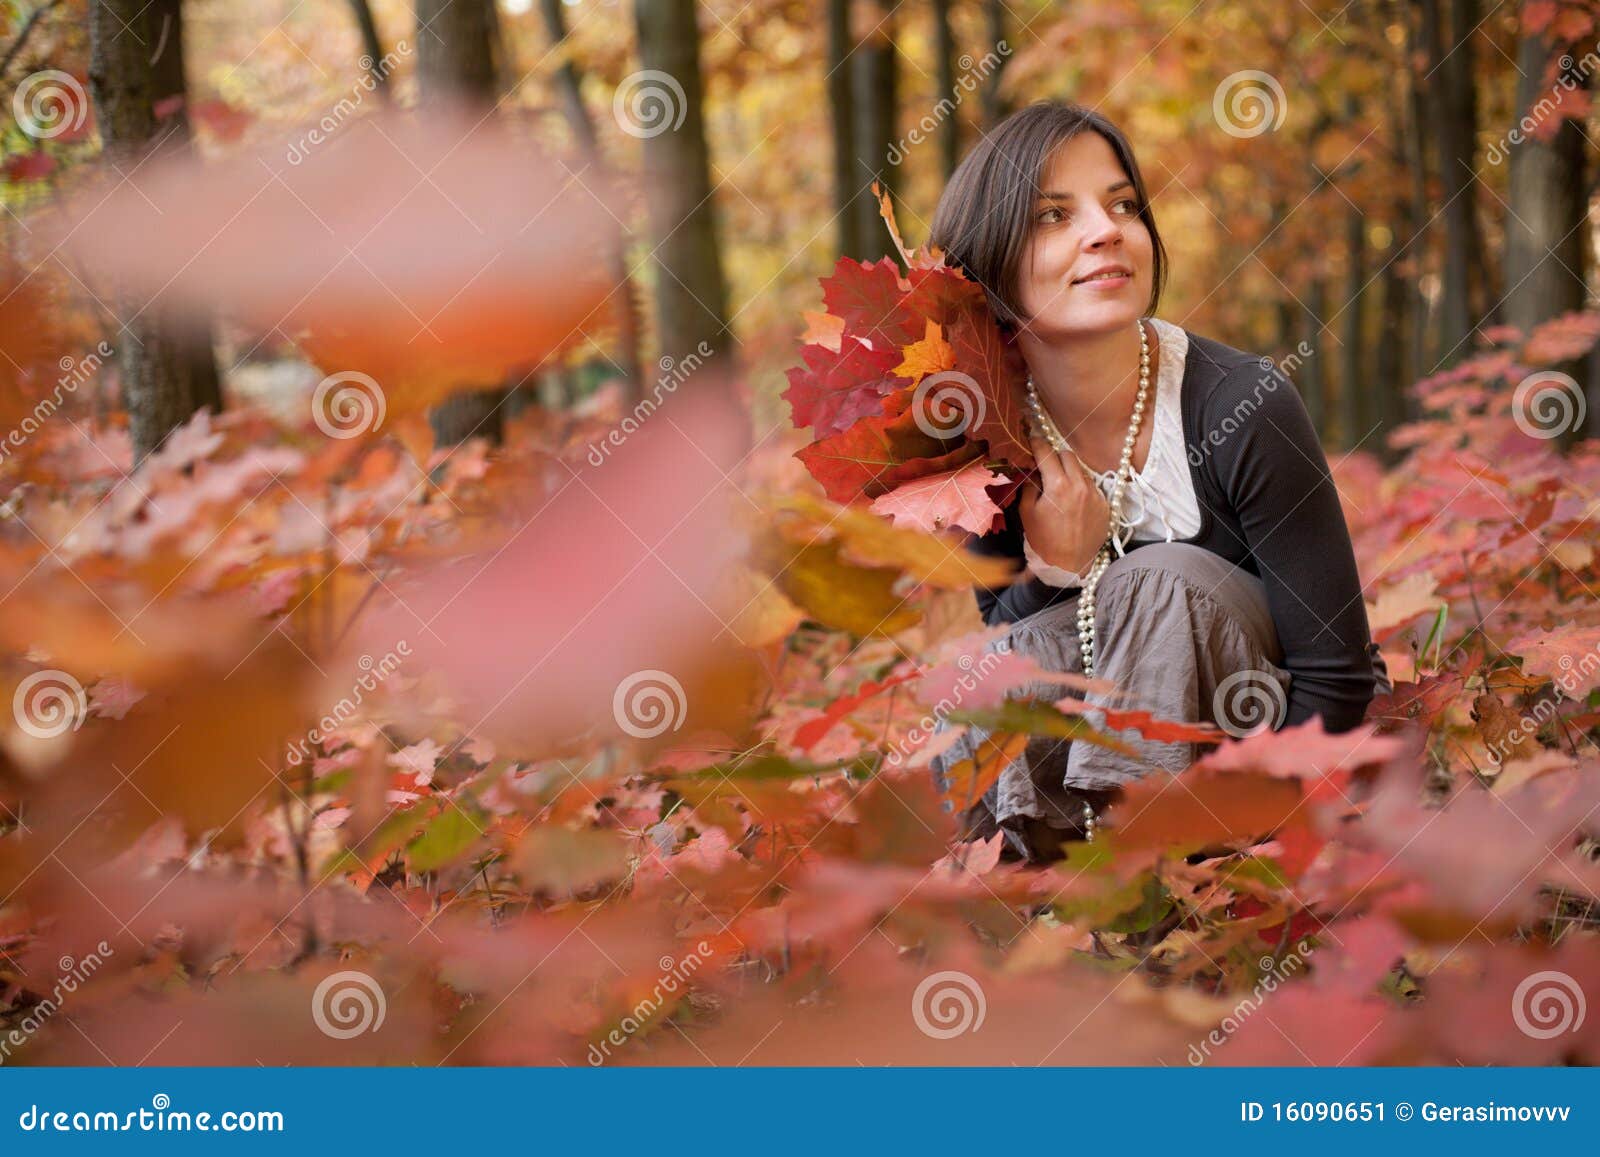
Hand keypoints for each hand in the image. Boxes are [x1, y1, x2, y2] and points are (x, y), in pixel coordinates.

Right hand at [1020, 431, 1110, 574]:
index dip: (1037, 443)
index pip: (1047, 452)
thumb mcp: (1026, 512)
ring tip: (1059, 485)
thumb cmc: (1043, 541)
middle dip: (1055, 456)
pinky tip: (1072, 501)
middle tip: (1046, 464)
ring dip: (1068, 471)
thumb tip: (1032, 469)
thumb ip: (1029, 485)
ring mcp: (1094, 494)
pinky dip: (1080, 487)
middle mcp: (1079, 485)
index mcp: (1058, 486)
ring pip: (1080, 469)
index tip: (1032, 440)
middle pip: (1067, 454)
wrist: (1069, 565)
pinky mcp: (1104, 504)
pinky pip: (1090, 486)